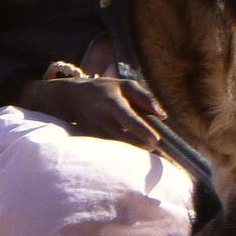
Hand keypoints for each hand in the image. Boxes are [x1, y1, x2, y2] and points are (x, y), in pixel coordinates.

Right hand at [17, 75, 164, 149]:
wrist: (71, 98)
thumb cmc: (106, 90)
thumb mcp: (126, 85)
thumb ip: (146, 98)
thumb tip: (163, 116)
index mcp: (112, 102)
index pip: (128, 118)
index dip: (142, 130)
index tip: (156, 141)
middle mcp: (101, 118)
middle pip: (123, 138)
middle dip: (140, 145)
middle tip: (155, 146)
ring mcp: (93, 131)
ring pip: (116, 146)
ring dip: (133, 149)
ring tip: (145, 147)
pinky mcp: (89, 139)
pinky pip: (108, 148)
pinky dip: (121, 150)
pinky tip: (130, 147)